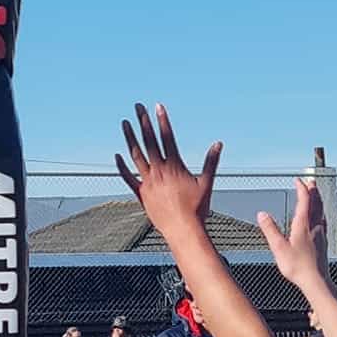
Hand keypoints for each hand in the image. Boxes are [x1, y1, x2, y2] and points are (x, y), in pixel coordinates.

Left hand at [117, 103, 221, 233]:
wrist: (183, 229)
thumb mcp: (207, 183)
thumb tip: (218, 144)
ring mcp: (148, 182)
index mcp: (174, 166)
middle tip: (138, 107)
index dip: (162, 121)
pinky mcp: (141, 194)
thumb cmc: (197, 208)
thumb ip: (211, 162)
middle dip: (143, 123)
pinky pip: (129, 178)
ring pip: (135, 155)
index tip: (157, 107)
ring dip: (129, 138)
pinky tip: (117, 155)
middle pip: (149, 141)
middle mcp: (158, 171)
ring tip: (125, 123)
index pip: (167, 138)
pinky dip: (122, 167)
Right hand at [257, 178, 329, 293]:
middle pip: (316, 203)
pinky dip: (322, 213)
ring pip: (322, 211)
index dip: (301, 188)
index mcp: (303, 225)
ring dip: (319, 199)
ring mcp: (321, 233)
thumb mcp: (278, 248)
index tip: (297, 180)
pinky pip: (324, 221)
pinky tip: (321, 217)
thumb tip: (262, 214)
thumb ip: (270, 230)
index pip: (304, 200)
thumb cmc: (298, 267)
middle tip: (310, 181)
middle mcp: (315, 226)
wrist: (316, 281)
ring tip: (316, 194)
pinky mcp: (324, 241)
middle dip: (313, 190)